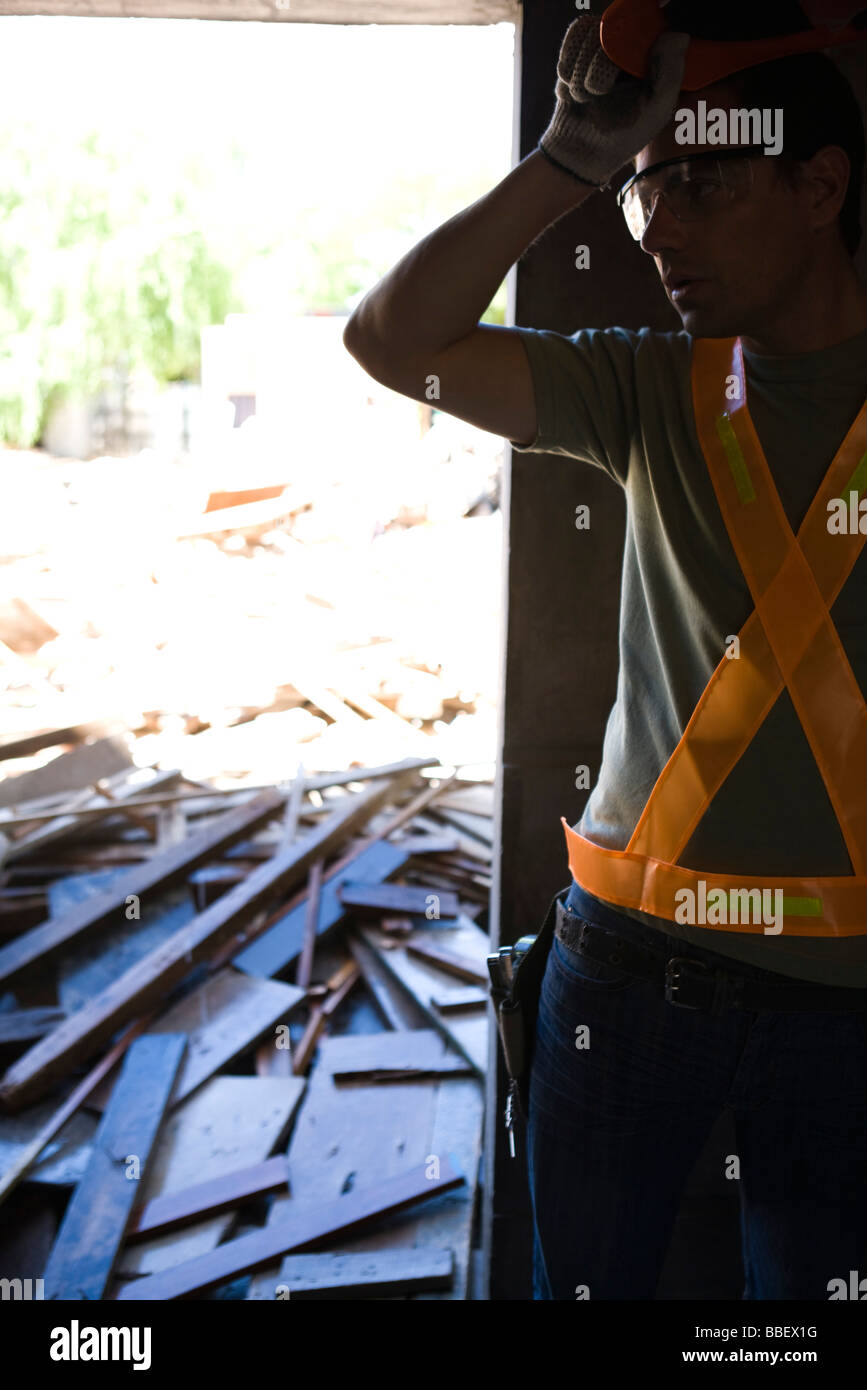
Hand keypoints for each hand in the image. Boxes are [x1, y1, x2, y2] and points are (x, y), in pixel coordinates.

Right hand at [538, 15, 690, 189]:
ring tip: (583, 96)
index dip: (627, 50)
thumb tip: (677, 35)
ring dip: (580, 71)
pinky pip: (573, 37)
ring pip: (591, 32)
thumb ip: (672, 73)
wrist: (581, 154)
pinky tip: (571, 88)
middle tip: (597, 93)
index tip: (618, 75)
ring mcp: (605, 48)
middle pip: (614, 30)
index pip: (645, 31)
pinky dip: (568, 64)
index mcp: (654, 59)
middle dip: (598, 67)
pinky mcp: (580, 52)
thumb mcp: (656, 110)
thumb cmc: (623, 136)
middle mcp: (630, 50)